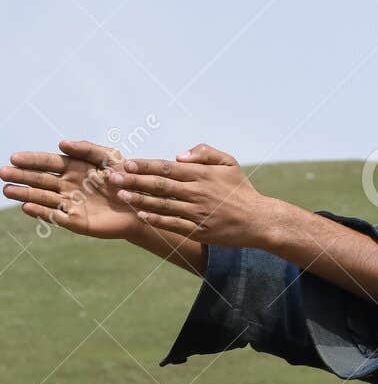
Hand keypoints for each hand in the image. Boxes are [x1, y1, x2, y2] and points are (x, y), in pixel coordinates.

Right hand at [1, 140, 137, 237]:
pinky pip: (56, 217)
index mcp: (73, 168)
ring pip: (43, 198)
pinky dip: (42, 212)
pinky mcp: (77, 222)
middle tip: (2, 174)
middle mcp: (68, 186)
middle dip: (21, 177)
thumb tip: (61, 143)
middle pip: (40, 180)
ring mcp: (70, 204)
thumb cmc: (127, 179)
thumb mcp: (110, 158)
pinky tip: (28, 207)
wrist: (142, 206)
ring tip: (8, 191)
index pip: (47, 162)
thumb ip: (87, 148)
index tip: (14, 158)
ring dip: (25, 194)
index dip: (31, 160)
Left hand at [108, 144, 274, 246]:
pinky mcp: (199, 230)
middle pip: (160, 185)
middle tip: (112, 177)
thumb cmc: (241, 190)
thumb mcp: (229, 163)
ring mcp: (197, 213)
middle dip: (134, 180)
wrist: (259, 220)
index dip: (145, 165)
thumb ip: (204, 153)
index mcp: (201, 174)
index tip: (126, 162)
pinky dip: (156, 219)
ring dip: (140, 199)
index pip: (167, 167)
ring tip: (120, 194)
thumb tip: (179, 155)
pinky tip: (141, 214)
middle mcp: (197, 192)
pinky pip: (173, 224)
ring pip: (163, 205)